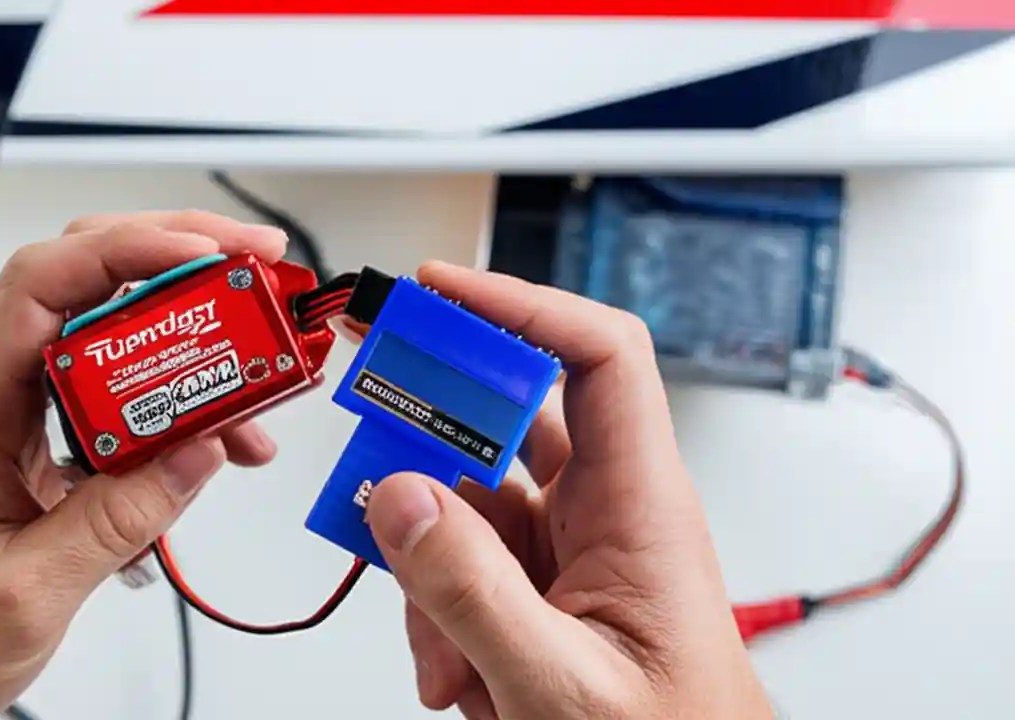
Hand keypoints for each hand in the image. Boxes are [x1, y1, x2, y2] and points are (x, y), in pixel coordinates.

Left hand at [0, 212, 288, 719]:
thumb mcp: (24, 590)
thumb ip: (114, 519)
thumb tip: (201, 449)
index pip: (41, 284)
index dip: (127, 251)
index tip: (207, 257)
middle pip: (89, 284)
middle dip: (180, 264)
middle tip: (257, 271)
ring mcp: (25, 416)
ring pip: (118, 338)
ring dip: (197, 343)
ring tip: (262, 376)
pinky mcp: (54, 446)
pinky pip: (127, 398)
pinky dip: (186, 405)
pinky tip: (224, 437)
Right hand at [365, 262, 772, 718]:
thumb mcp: (560, 683)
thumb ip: (473, 594)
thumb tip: (399, 498)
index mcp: (641, 506)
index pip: (599, 358)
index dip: (522, 306)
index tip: (439, 291)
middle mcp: (605, 510)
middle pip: (506, 419)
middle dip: (433, 437)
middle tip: (373, 439)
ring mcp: (566, 548)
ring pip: (466, 501)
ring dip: (430, 566)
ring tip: (446, 653)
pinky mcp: (536, 586)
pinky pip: (463, 560)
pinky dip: (436, 609)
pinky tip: (453, 671)